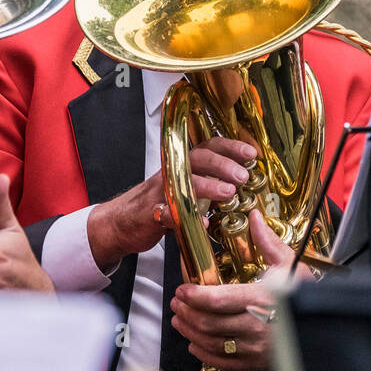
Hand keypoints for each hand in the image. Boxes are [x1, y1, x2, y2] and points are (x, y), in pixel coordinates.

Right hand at [87, 136, 255, 270]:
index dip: (231, 148)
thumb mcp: (187, 187)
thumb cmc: (158, 202)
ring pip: (184, 182)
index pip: (209, 147)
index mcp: (184, 165)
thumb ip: (210, 182)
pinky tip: (203, 223)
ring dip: (208, 186)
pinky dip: (184, 217)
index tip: (251, 154)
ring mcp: (161, 192)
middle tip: (243, 176)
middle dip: (223, 165)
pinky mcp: (151, 214)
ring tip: (228, 193)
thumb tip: (241, 182)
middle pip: (199, 159)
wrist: (119, 222)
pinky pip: (167, 214)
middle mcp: (173, 173)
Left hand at [169, 209, 313, 370]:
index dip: (194, 295)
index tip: (183, 289)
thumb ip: (268, 243)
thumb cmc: (308, 297)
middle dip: (187, 311)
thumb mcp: (291, 266)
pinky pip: (222, 362)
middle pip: (208, 323)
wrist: (324, 326)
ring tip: (181, 318)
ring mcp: (255, 348)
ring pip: (211, 343)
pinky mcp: (255, 362)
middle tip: (178, 301)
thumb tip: (255, 218)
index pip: (217, 300)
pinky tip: (196, 342)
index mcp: (263, 299)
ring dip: (190, 331)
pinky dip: (203, 353)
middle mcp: (257, 326)